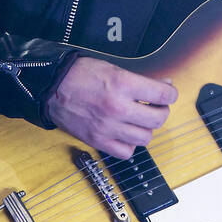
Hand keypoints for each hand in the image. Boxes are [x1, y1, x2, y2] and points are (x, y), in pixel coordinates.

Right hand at [43, 56, 176, 158]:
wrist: (51, 87)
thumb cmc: (79, 75)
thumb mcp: (113, 69)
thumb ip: (138, 80)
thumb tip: (162, 87)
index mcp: (122, 85)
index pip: (162, 95)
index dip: (170, 94)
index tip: (168, 93)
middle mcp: (117, 108)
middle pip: (158, 119)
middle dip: (162, 111)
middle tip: (157, 106)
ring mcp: (108, 127)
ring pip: (145, 138)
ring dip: (147, 128)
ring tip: (140, 120)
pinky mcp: (98, 141)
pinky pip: (126, 152)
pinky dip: (130, 144)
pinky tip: (126, 133)